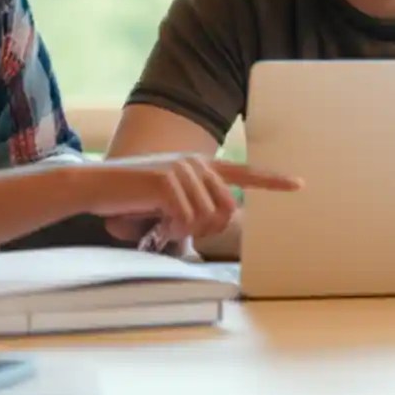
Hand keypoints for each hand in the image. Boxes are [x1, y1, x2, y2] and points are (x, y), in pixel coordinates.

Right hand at [86, 155, 301, 243]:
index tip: (299, 184)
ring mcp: (183, 170)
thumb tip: (223, 220)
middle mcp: (197, 164)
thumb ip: (198, 204)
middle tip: (181, 230)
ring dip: (186, 230)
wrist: (96, 187)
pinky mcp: (167, 182)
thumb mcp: (171, 199)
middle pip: (228, 210)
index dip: (272, 180)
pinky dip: (171, 228)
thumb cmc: (133, 197)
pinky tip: (155, 219)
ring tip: (163, 221)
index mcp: (202, 165)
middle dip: (209, 230)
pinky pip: (185, 218)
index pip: (245, 172)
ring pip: (208, 218)